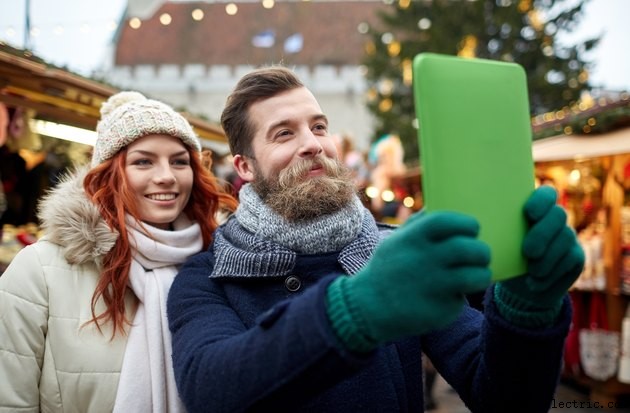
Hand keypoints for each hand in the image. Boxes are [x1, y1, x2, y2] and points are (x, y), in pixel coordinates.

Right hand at [328, 211, 491, 348]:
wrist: (367, 308)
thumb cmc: (388, 269)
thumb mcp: (396, 240)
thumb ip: (420, 223)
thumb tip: (445, 207)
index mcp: (413, 239)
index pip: (450, 221)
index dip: (467, 224)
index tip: (471, 231)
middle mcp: (423, 260)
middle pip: (471, 249)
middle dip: (482, 251)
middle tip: (480, 255)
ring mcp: (432, 287)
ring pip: (476, 276)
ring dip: (481, 274)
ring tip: (475, 275)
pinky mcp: (439, 310)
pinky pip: (462, 299)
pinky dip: (459, 297)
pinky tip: (446, 296)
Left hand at [497, 186, 584, 324]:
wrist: (518, 290)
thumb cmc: (502, 259)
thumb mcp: (497, 244)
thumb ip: (497, 229)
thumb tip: (480, 222)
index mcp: (534, 210)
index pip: (546, 194)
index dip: (541, 200)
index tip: (529, 213)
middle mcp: (553, 219)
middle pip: (557, 215)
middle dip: (542, 234)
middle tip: (528, 252)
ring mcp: (567, 236)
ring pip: (565, 238)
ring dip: (547, 258)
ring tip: (531, 272)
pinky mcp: (575, 256)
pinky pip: (570, 259)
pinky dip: (551, 274)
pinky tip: (534, 283)